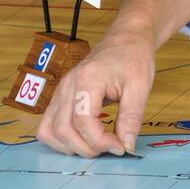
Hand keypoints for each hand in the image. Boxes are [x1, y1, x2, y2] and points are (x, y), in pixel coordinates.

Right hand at [36, 31, 154, 157]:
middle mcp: (67, 85)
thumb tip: (127, 146)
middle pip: (62, 130)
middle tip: (111, 147)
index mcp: (87, 79)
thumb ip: (132, 118)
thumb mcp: (140, 87)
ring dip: (71, 146)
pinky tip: (83, 139)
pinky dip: (62, 139)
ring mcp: (60, 91)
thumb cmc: (133, 58)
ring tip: (97, 144)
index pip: (82, 121)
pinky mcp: (60, 97)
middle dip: (87, 148)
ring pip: (49, 131)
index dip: (100, 140)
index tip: (121, 146)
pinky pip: (49, 125)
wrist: (125, 40)